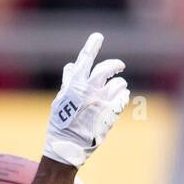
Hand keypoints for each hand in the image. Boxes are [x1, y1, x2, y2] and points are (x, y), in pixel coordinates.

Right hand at [43, 32, 128, 168]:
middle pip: (105, 69)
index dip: (91, 46)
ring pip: (117, 84)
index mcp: (74, 85)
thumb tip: (71, 66)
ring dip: (119, 83)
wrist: (67, 147)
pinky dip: (123, 95)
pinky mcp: (109, 115)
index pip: (84, 60)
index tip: (98, 36)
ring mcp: (100, 103)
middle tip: (120, 65)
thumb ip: (68, 82)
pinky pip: (122, 99)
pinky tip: (123, 95)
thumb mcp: (60, 101)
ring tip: (120, 85)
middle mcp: (89, 91)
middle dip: (114, 65)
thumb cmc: (61, 125)